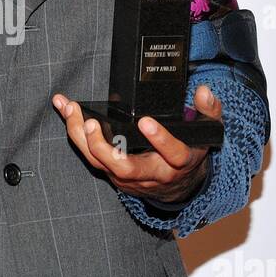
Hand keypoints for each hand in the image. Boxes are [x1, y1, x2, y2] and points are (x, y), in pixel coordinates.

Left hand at [51, 85, 221, 204]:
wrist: (180, 185)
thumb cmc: (190, 151)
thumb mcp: (208, 131)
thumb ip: (209, 110)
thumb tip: (204, 91)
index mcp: (177, 163)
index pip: (173, 154)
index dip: (160, 140)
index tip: (146, 121)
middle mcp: (152, 174)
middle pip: (124, 168)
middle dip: (104, 147)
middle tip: (92, 123)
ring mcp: (129, 177)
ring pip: (100, 163)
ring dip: (81, 137)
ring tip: (71, 110)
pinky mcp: (112, 174)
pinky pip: (90, 157)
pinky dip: (76, 134)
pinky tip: (66, 111)